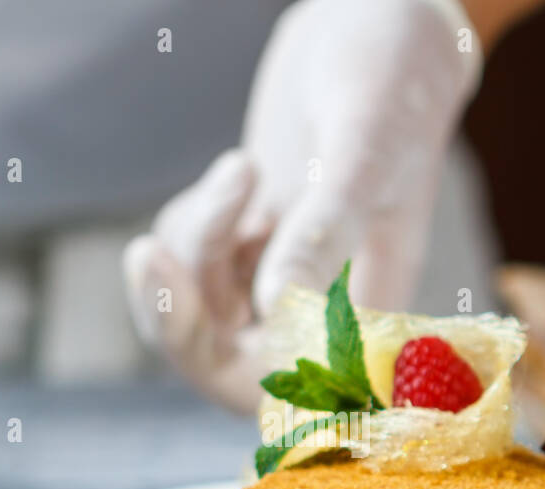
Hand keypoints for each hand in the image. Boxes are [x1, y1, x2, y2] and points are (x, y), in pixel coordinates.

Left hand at [125, 0, 480, 413]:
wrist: (379, 21)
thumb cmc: (396, 80)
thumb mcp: (361, 153)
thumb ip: (324, 235)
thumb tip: (279, 309)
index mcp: (372, 311)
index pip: (296, 394)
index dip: (239, 381)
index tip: (191, 323)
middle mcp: (326, 308)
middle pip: (228, 363)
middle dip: (180, 317)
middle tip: (148, 257)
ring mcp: (286, 277)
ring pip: (204, 309)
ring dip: (196, 246)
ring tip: (242, 171)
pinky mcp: (255, 243)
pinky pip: (195, 266)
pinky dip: (195, 224)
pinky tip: (239, 175)